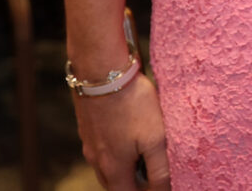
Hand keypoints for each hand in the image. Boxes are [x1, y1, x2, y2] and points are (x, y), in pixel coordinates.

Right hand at [74, 72, 169, 189]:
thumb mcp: (155, 138)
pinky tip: (127, 132)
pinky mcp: (87, 126)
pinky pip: (101, 147)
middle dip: (134, 183)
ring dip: (124, 166)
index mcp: (114, 169)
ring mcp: (89, 143)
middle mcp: (97, 160)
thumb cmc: (132, 104)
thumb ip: (160, 169)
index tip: (160, 183)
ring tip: (143, 152)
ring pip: (106, 166)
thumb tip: (164, 190)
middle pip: (115, 184)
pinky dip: (115, 149)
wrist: (102, 72)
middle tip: (154, 171)